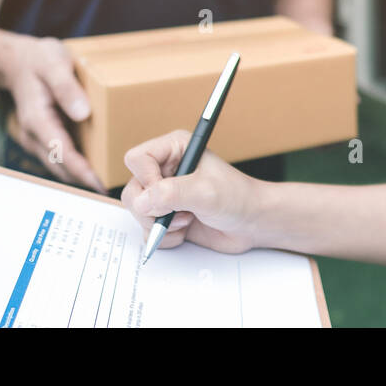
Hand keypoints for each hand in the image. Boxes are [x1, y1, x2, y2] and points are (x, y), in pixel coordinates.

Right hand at [2, 35, 105, 192]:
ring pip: (58, 164)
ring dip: (79, 174)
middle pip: (60, 165)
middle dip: (84, 179)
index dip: (80, 170)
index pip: (60, 152)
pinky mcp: (41, 137)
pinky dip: (74, 163)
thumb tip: (83, 113)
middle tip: (112, 188)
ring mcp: (35, 138)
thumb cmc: (37, 60)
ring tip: (107, 181)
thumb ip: (67, 88)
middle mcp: (33, 135)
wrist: (14, 61)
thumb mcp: (53, 63)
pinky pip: (58, 156)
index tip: (98, 184)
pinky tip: (94, 163)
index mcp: (37, 119)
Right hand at [121, 130, 262, 253]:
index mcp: (175, 148)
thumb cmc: (237, 198)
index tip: (166, 194)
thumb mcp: (205, 192)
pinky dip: (164, 237)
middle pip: (132, 190)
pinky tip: (185, 231)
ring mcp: (164, 194)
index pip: (137, 158)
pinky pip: (147, 230)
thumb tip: (141, 202)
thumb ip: (172, 194)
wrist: (252, 224)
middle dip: (153, 209)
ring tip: (187, 220)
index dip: (146, 179)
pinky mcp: (166, 216)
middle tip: (181, 212)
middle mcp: (165, 169)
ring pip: (137, 212)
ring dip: (160, 224)